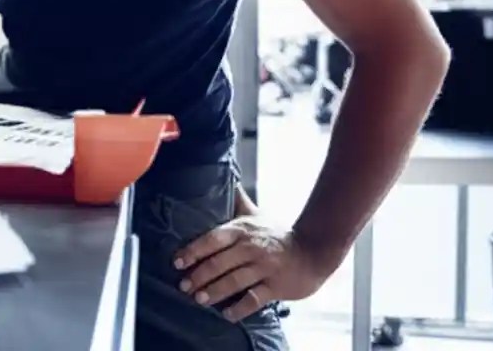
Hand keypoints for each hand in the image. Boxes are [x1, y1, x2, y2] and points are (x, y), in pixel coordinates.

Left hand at [173, 216, 338, 322]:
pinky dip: (239, 308)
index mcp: (242, 230)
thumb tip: (224, 178)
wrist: (315, 249)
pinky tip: (227, 315)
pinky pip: (254, 299)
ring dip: (214, 292)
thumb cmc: (278, 234)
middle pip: (219, 263)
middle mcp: (251, 248)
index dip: (193, 251)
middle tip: (183, 286)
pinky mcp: (276, 286)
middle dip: (198, 276)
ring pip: (234, 281)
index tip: (177, 262)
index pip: (212, 239)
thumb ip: (237, 202)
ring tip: (199, 299)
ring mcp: (264, 268)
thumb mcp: (256, 215)